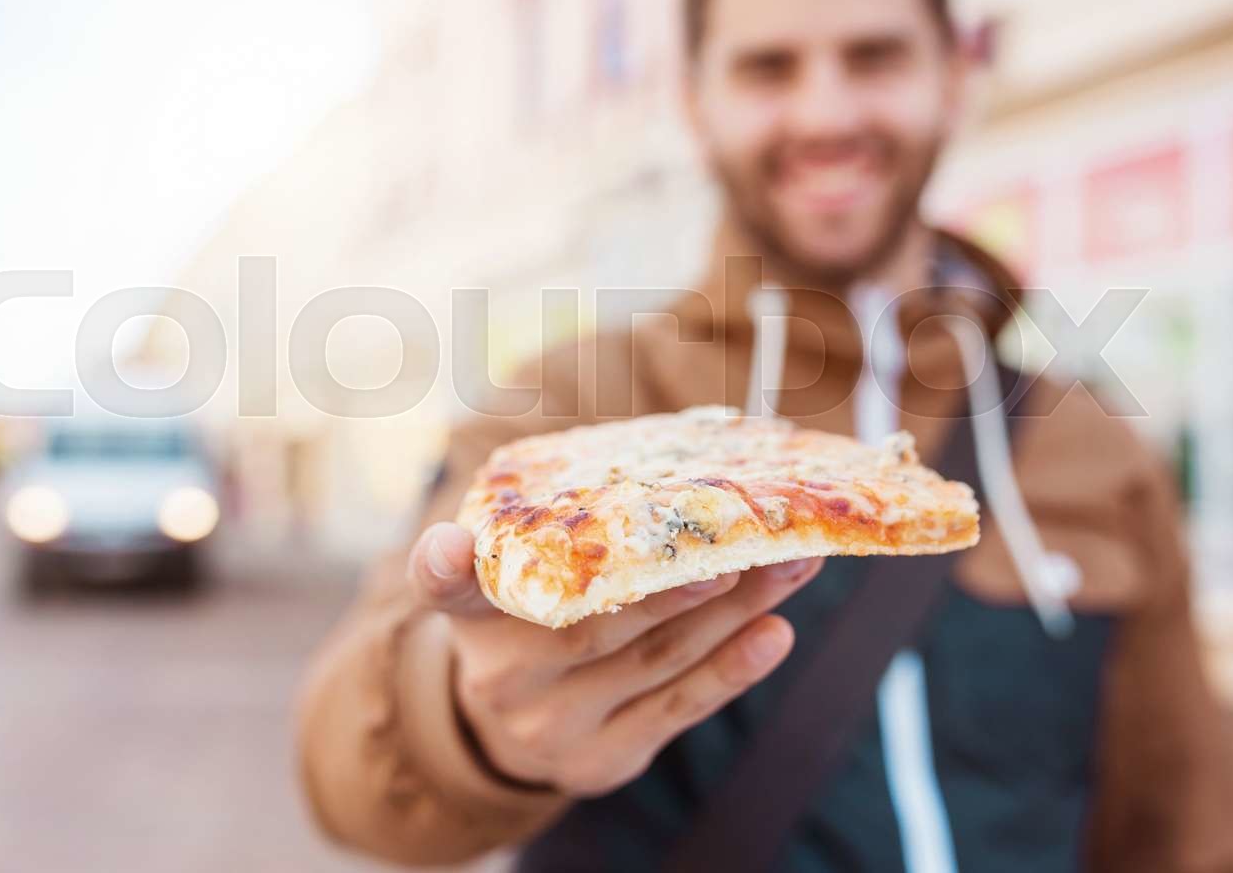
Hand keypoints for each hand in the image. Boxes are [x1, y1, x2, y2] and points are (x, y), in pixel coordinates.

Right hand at [407, 521, 821, 796]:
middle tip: (741, 538)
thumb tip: (677, 471)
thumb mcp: (516, 576)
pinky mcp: (600, 761)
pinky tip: (775, 633)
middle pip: (594, 624)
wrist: (510, 724)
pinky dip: (732, 670)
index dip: (442, 564)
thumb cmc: (531, 619)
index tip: (446, 545)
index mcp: (469, 613)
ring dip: (733, 611)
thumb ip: (559, 533)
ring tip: (789, 565)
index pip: (442, 585)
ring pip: (654, 661)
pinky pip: (677, 709)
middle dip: (677, 580)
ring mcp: (550, 727)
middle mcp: (501, 676)